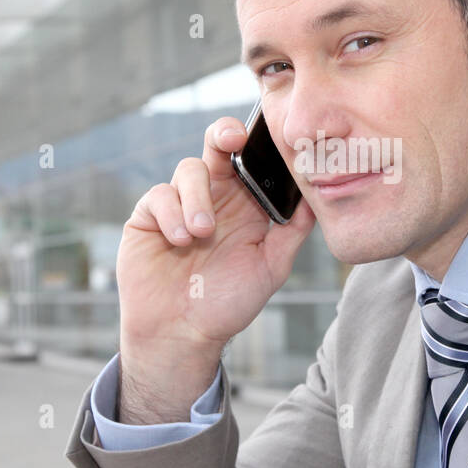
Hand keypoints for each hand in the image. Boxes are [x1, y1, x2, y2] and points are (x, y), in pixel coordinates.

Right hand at [114, 115, 315, 419]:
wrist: (182, 334)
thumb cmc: (228, 303)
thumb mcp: (271, 267)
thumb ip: (293, 230)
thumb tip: (317, 197)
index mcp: (245, 203)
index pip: (253, 160)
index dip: (260, 142)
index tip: (270, 137)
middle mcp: (214, 197)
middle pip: (218, 146)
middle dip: (224, 134)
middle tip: (232, 141)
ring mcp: (180, 204)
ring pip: (189, 169)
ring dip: (198, 197)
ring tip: (202, 233)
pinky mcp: (150, 216)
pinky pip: (159, 196)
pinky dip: (172, 214)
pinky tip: (180, 241)